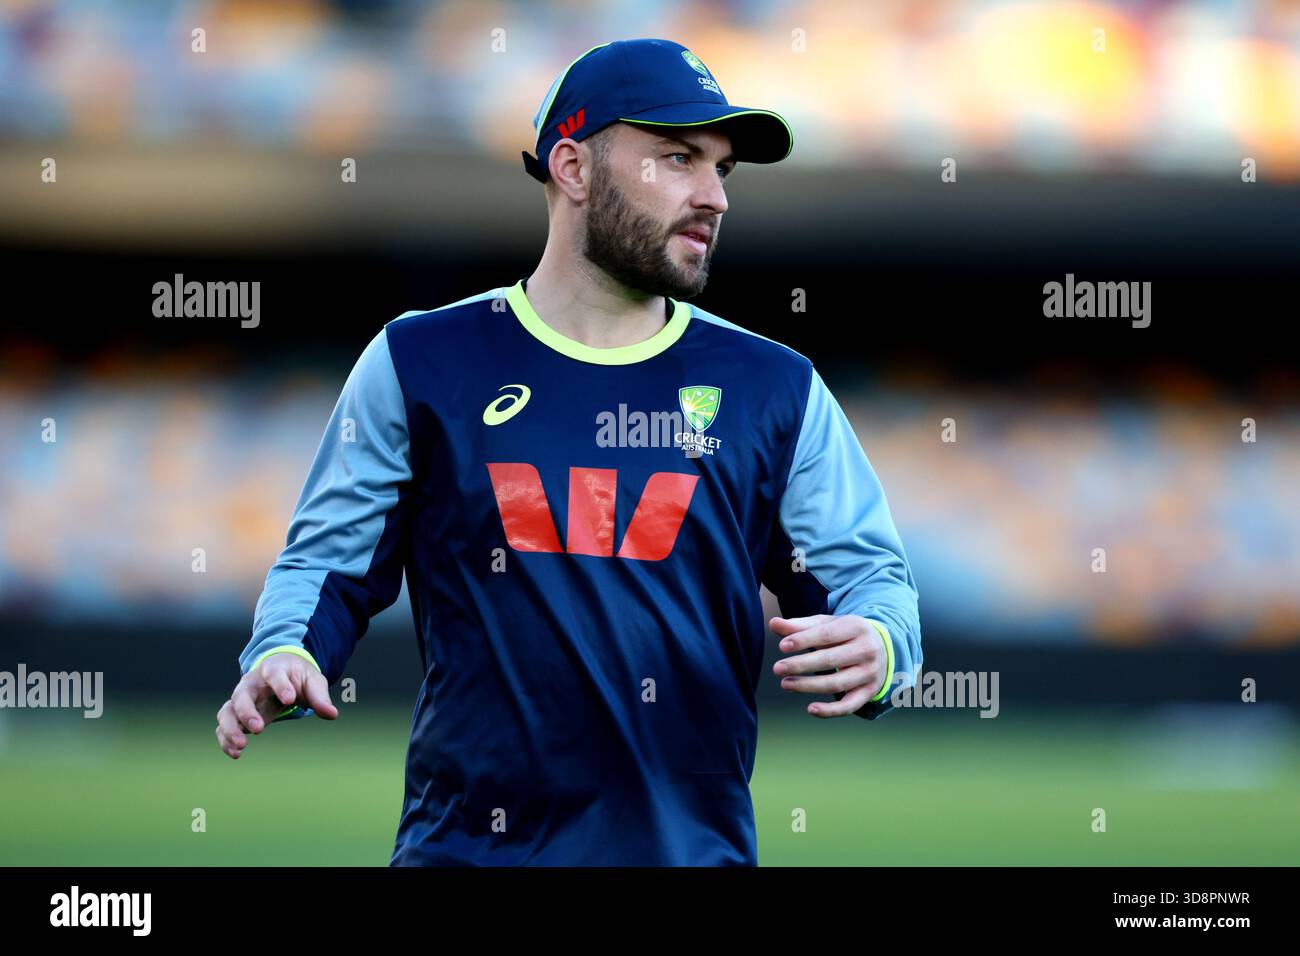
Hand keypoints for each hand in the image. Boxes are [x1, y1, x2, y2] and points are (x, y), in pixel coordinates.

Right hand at [215, 652, 337, 758]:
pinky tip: (236, 753)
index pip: (274, 674)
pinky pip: (224, 726)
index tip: (289, 699)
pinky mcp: (237, 714)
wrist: (281, 670)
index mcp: (273, 669)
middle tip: (259, 729)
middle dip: (247, 712)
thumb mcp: (312, 681)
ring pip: (227, 711)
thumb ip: (319, 697)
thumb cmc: (297, 676)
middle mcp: (252, 683)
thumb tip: (332, 714)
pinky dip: (226, 739)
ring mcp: (241, 699)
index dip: (280, 685)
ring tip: (242, 746)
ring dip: (231, 729)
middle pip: (241, 694)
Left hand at [770, 614, 886, 717]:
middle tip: (777, 668)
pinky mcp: (869, 692)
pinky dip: (831, 711)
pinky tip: (811, 709)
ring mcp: (870, 672)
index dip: (804, 640)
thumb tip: (773, 624)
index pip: (827, 635)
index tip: (782, 646)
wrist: (883, 647)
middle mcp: (867, 649)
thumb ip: (799, 626)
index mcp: (856, 626)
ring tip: (785, 684)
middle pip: (831, 660)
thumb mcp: (826, 624)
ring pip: (838, 683)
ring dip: (809, 686)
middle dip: (802, 665)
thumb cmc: (844, 634)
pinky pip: (850, 705)